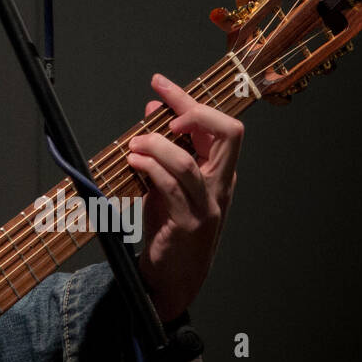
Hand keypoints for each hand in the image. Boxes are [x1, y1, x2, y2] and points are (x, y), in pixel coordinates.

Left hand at [126, 73, 242, 320]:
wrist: (174, 276)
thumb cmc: (170, 225)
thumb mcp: (166, 181)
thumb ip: (164, 147)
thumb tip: (153, 110)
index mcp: (220, 171)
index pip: (220, 125)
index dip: (189, 100)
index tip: (160, 84)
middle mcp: (221, 185)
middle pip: (228, 134)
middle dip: (192, 111)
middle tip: (162, 114)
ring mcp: (208, 206)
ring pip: (188, 162)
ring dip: (156, 146)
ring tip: (134, 145)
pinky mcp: (189, 223)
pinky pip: (169, 187)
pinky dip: (148, 168)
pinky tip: (133, 163)